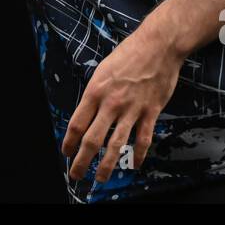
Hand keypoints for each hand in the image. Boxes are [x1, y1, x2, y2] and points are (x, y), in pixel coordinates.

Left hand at [61, 21, 184, 183]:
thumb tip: (88, 114)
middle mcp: (111, 103)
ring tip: (100, 179)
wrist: (158, 45)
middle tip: (76, 175)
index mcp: (95, 91)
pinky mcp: (151, 111)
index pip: (77, 124)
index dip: (69, 143)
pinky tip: (134, 165)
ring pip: (116, 144)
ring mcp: (132, 109)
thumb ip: (95, 93)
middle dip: (81, 161)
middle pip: (92, 139)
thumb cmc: (129, 53)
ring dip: (106, 165)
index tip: (66, 153)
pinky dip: (139, 155)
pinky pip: (143, 139)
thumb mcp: (103, 70)